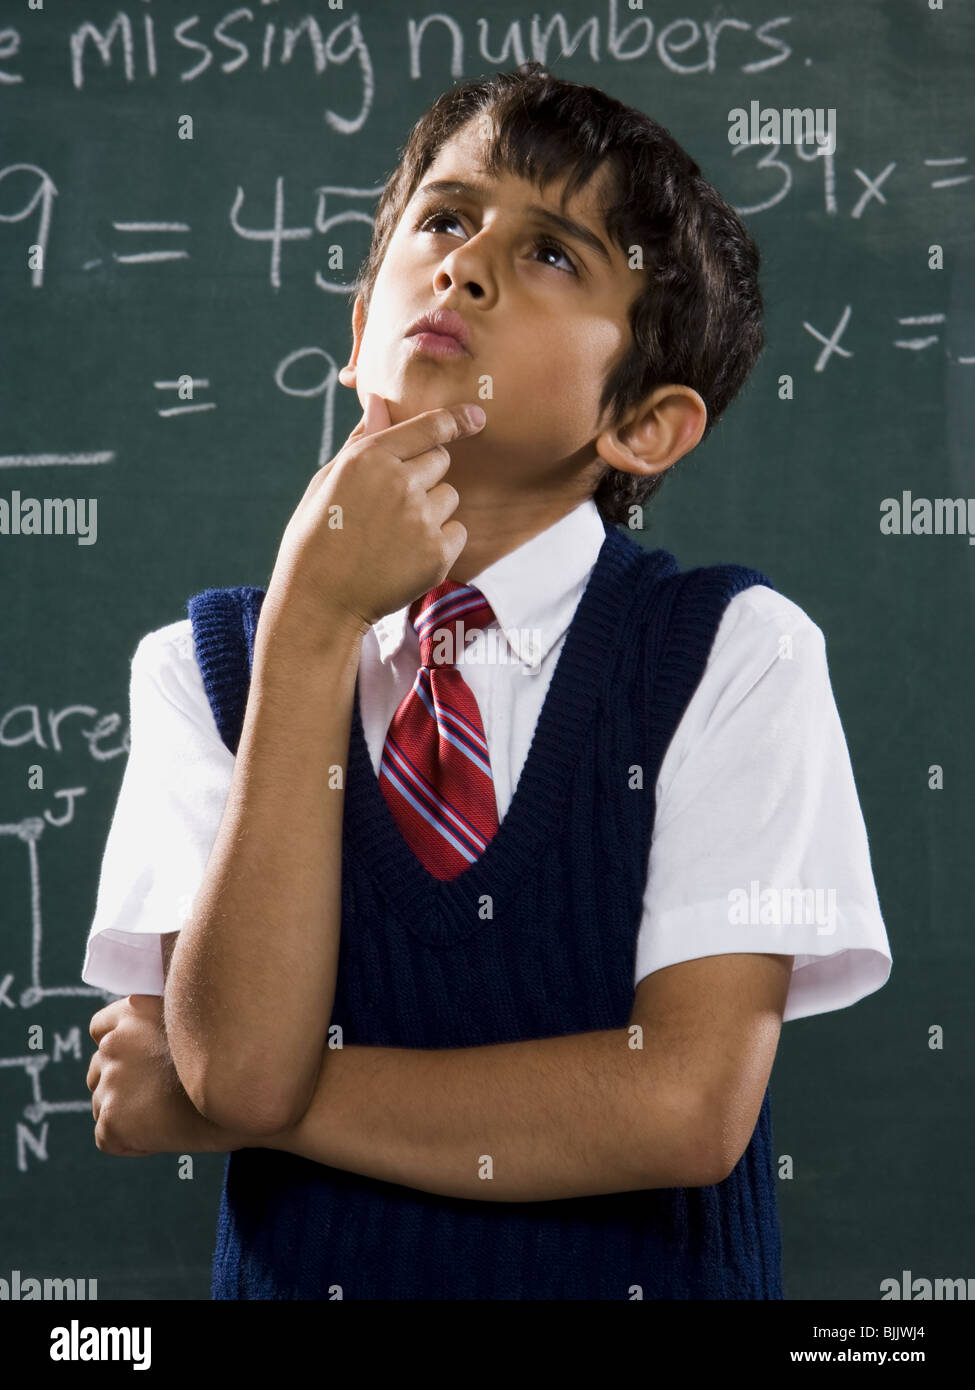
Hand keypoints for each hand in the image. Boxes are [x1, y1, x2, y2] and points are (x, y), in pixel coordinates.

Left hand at [87, 994, 242, 1156]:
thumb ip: (165, 1020)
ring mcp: (111, 1081)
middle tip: (162, 1096)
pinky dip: (132, 1143)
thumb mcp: (195, 1021)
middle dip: (123, 1085)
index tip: (144, 1064)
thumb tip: (150, 1037)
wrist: (245, 1099)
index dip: (120, 1049)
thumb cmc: (231, 1062)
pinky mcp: (113, 1120)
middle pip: (99, 1070)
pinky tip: (164, 1135)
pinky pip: (109, 1138)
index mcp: (132, 1011)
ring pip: (102, 1104)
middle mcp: (115, 1042)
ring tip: (166, 1115)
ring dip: (126, 1113)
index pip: (99, 1029)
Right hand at [258, 391, 485, 649]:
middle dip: (425, 475)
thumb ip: (362, 441)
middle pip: (441, 460)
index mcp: (369, 457)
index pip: (430, 427)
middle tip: (392, 505)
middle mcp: (399, 482)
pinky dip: (440, 543)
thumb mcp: (328, 481)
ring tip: (394, 535)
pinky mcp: (437, 554)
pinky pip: (457, 532)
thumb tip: (378, 399)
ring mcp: (421, 519)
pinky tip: (406, 556)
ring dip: (432, 510)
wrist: (318, 601)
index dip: (457, 420)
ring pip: (450, 497)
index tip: (478, 417)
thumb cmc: (316, 536)